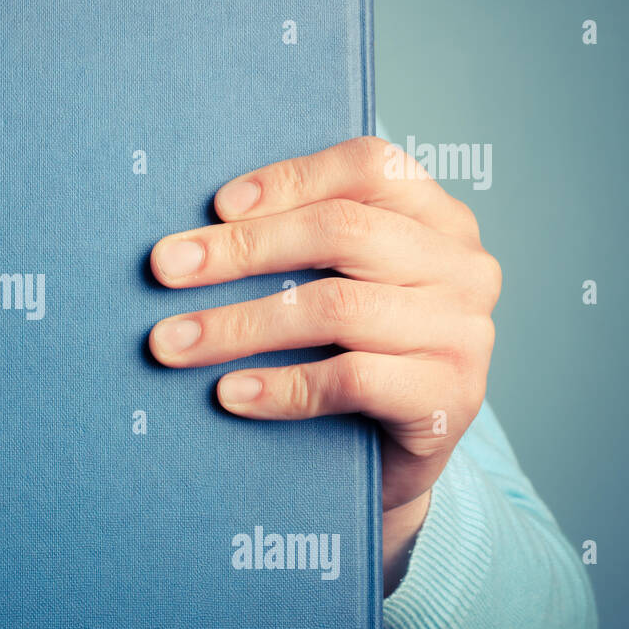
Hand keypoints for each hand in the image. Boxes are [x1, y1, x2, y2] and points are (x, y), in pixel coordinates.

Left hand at [145, 136, 500, 592]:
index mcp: (437, 218)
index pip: (369, 166)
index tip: (216, 206)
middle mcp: (462, 266)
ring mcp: (463, 332)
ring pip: (336, 308)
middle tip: (165, 269)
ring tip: (173, 343)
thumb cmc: (352, 355)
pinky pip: (350, 380)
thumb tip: (191, 237)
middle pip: (342, 232)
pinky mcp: (449, 398)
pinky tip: (229, 393)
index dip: (290, 179)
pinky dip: (279, 386)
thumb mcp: (336, 285)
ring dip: (238, 325)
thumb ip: (296, 247)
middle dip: (240, 250)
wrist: (393, 462)